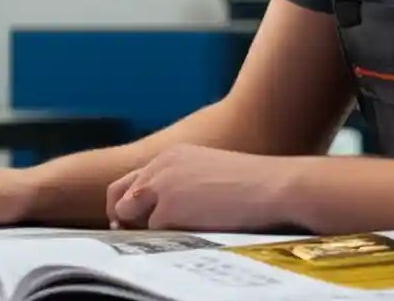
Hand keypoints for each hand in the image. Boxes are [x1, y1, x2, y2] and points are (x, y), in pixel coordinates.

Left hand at [106, 144, 297, 231]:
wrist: (275, 186)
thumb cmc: (253, 185)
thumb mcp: (208, 174)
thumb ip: (180, 185)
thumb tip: (157, 214)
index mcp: (172, 155)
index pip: (132, 180)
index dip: (130, 204)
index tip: (135, 221)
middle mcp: (161, 165)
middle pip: (118, 196)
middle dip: (122, 217)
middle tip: (133, 234)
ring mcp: (160, 186)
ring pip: (132, 217)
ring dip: (149, 228)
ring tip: (183, 230)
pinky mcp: (166, 208)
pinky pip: (155, 233)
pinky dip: (170, 237)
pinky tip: (197, 231)